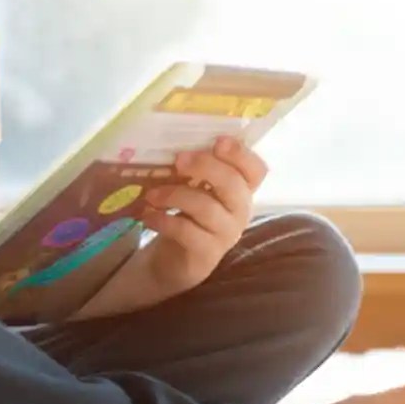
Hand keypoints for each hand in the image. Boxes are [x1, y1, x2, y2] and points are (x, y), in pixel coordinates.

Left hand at [135, 136, 267, 299]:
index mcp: (241, 190)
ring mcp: (226, 234)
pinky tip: (148, 216)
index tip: (218, 141)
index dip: (241, 154)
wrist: (174, 261)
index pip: (256, 170)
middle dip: (205, 166)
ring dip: (175, 195)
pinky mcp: (207, 254)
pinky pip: (187, 232)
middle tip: (178, 161)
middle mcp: (240, 211)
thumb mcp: (194, 190)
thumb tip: (177, 145)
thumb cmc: (187, 217)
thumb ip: (195, 170)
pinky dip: (164, 220)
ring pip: (207, 207)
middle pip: (233, 183)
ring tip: (151, 195)